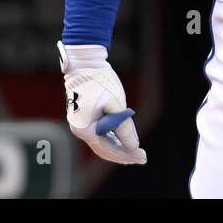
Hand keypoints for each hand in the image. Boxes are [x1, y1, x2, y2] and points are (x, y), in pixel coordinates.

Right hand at [58, 41, 146, 164]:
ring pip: (101, 143)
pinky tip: (123, 141)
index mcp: (85, 129)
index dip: (126, 154)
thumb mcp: (117, 104)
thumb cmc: (101, 82)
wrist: (85, 64)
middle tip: (142, 157)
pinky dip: (112, 139)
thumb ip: (124, 127)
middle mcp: (80, 129)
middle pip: (104, 149)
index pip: (108, 149)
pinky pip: (99, 134)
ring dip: (118, 148)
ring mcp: (80, 124)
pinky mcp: (84, 118)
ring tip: (135, 152)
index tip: (142, 156)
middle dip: (124, 155)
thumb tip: (132, 146)